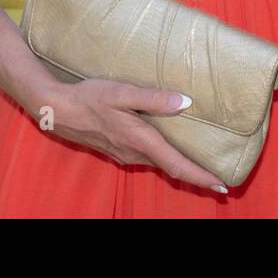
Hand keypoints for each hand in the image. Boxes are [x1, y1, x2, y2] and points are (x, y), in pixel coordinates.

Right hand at [44, 78, 230, 192]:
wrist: (55, 109)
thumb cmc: (89, 98)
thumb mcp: (122, 92)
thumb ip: (154, 98)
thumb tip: (186, 103)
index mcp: (141, 140)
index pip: (177, 165)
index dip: (201, 176)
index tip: (223, 185)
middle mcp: (134, 153)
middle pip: (171, 168)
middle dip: (196, 174)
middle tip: (220, 177)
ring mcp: (124, 153)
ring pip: (159, 164)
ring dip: (180, 166)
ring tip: (201, 163)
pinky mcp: (116, 148)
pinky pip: (147, 158)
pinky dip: (164, 159)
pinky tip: (170, 149)